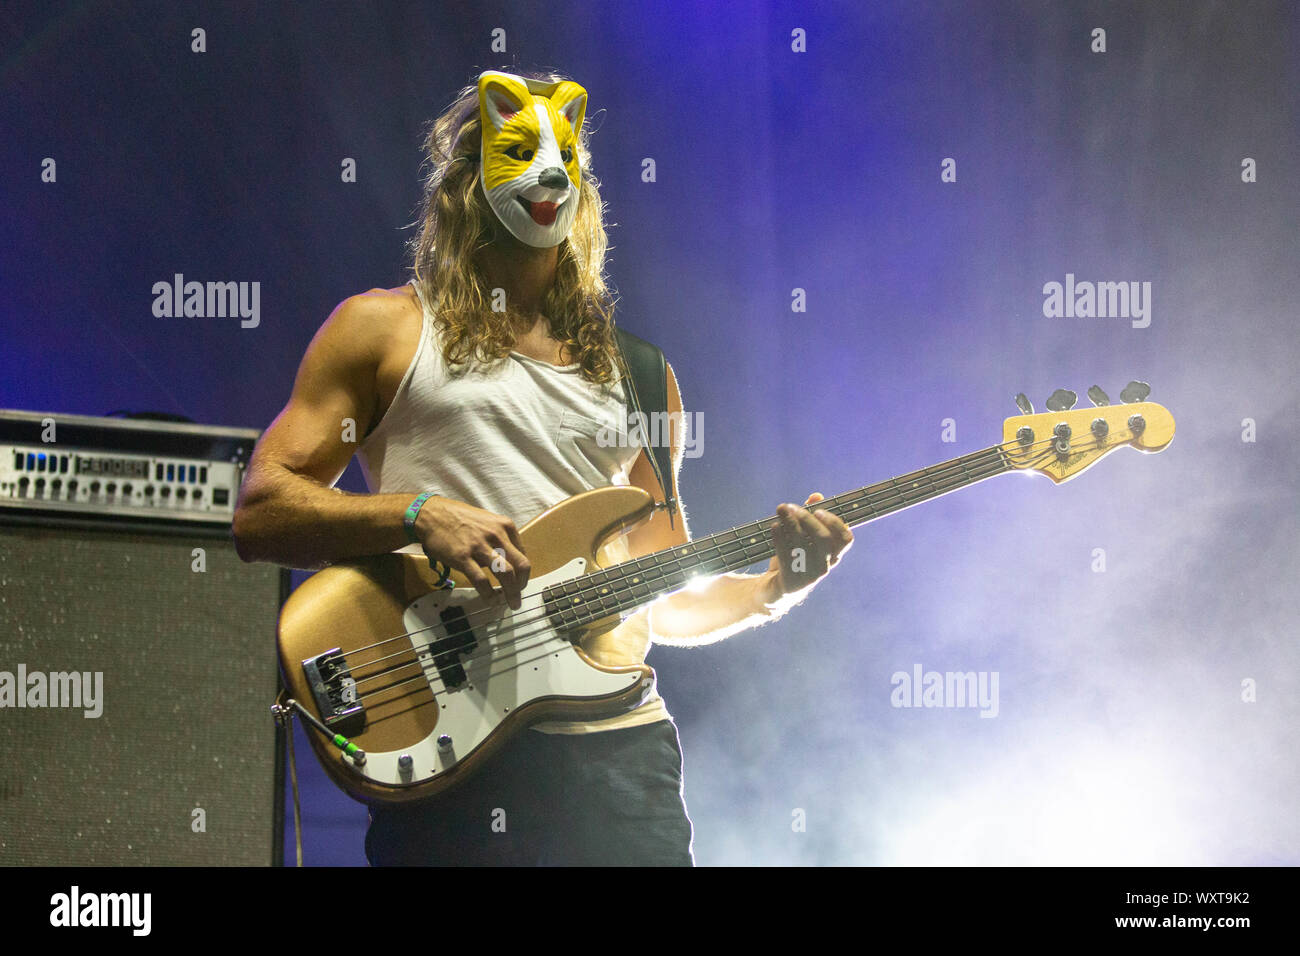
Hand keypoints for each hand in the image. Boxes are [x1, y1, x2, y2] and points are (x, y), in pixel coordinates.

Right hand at [414, 497, 530, 608]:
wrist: (432, 515)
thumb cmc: (458, 517)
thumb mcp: (487, 521)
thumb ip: (500, 537)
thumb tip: (508, 558)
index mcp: (505, 526)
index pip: (523, 554)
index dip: (523, 572)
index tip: (519, 581)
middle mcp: (496, 535)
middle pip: (520, 565)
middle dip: (522, 585)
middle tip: (519, 596)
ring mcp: (479, 546)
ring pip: (505, 574)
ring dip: (511, 593)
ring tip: (510, 603)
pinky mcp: (463, 557)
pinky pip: (481, 580)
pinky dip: (489, 594)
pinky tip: (491, 600)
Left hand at [763, 492, 852, 602]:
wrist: (777, 589)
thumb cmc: (795, 557)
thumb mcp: (804, 538)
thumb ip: (811, 516)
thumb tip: (817, 496)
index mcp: (833, 555)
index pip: (846, 539)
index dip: (834, 523)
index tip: (818, 511)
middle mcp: (825, 565)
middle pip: (824, 539)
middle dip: (806, 519)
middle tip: (791, 506)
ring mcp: (810, 574)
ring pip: (803, 546)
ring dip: (790, 524)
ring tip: (781, 510)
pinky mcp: (792, 580)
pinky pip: (786, 556)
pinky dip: (780, 538)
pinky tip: (774, 526)